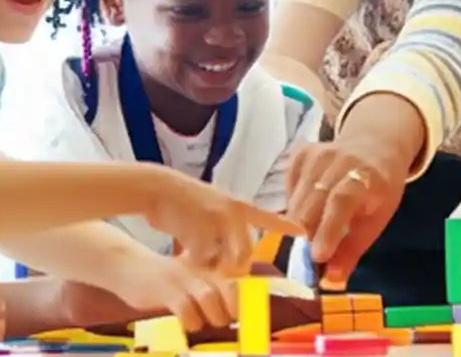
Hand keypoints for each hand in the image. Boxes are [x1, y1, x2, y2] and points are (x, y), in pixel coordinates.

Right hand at [71, 254, 237, 331]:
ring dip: (213, 316)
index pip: (235, 281)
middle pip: (229, 288)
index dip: (243, 300)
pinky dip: (190, 321)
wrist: (127, 265)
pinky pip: (185, 309)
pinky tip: (186, 323)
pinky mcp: (165, 289)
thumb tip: (229, 313)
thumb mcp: (187, 278)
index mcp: (207, 268)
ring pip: (209, 297)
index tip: (241, 316)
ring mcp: (182, 278)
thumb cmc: (161, 278)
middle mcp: (199, 270)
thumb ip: (207, 289)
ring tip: (205, 322)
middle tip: (224, 321)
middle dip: (232, 309)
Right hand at [141, 166, 304, 276]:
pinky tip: (183, 250)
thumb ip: (228, 230)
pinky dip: (194, 262)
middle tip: (220, 272)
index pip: (268, 218)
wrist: (156, 188)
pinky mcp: (200, 230)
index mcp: (238, 206)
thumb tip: (239, 262)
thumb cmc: (184, 203)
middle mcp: (232, 212)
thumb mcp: (213, 209)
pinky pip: (203, 260)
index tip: (303, 232)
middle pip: (245, 254)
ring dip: (214, 267)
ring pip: (226, 260)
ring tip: (199, 259)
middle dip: (234, 270)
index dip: (286, 225)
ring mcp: (217, 220)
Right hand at [284, 136, 406, 286]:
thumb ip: (353, 250)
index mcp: (367, 176)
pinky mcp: (300, 154)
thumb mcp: (377, 220)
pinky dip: (293, 207)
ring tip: (305, 241)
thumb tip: (331, 281)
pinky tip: (306, 212)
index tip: (317, 258)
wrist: (374, 146)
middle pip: (313, 202)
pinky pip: (288, 189)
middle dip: (305, 236)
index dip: (328, 229)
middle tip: (304, 263)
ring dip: (297, 226)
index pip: (342, 201)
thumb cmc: (378, 189)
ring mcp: (317, 153)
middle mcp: (340, 160)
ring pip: (296, 199)